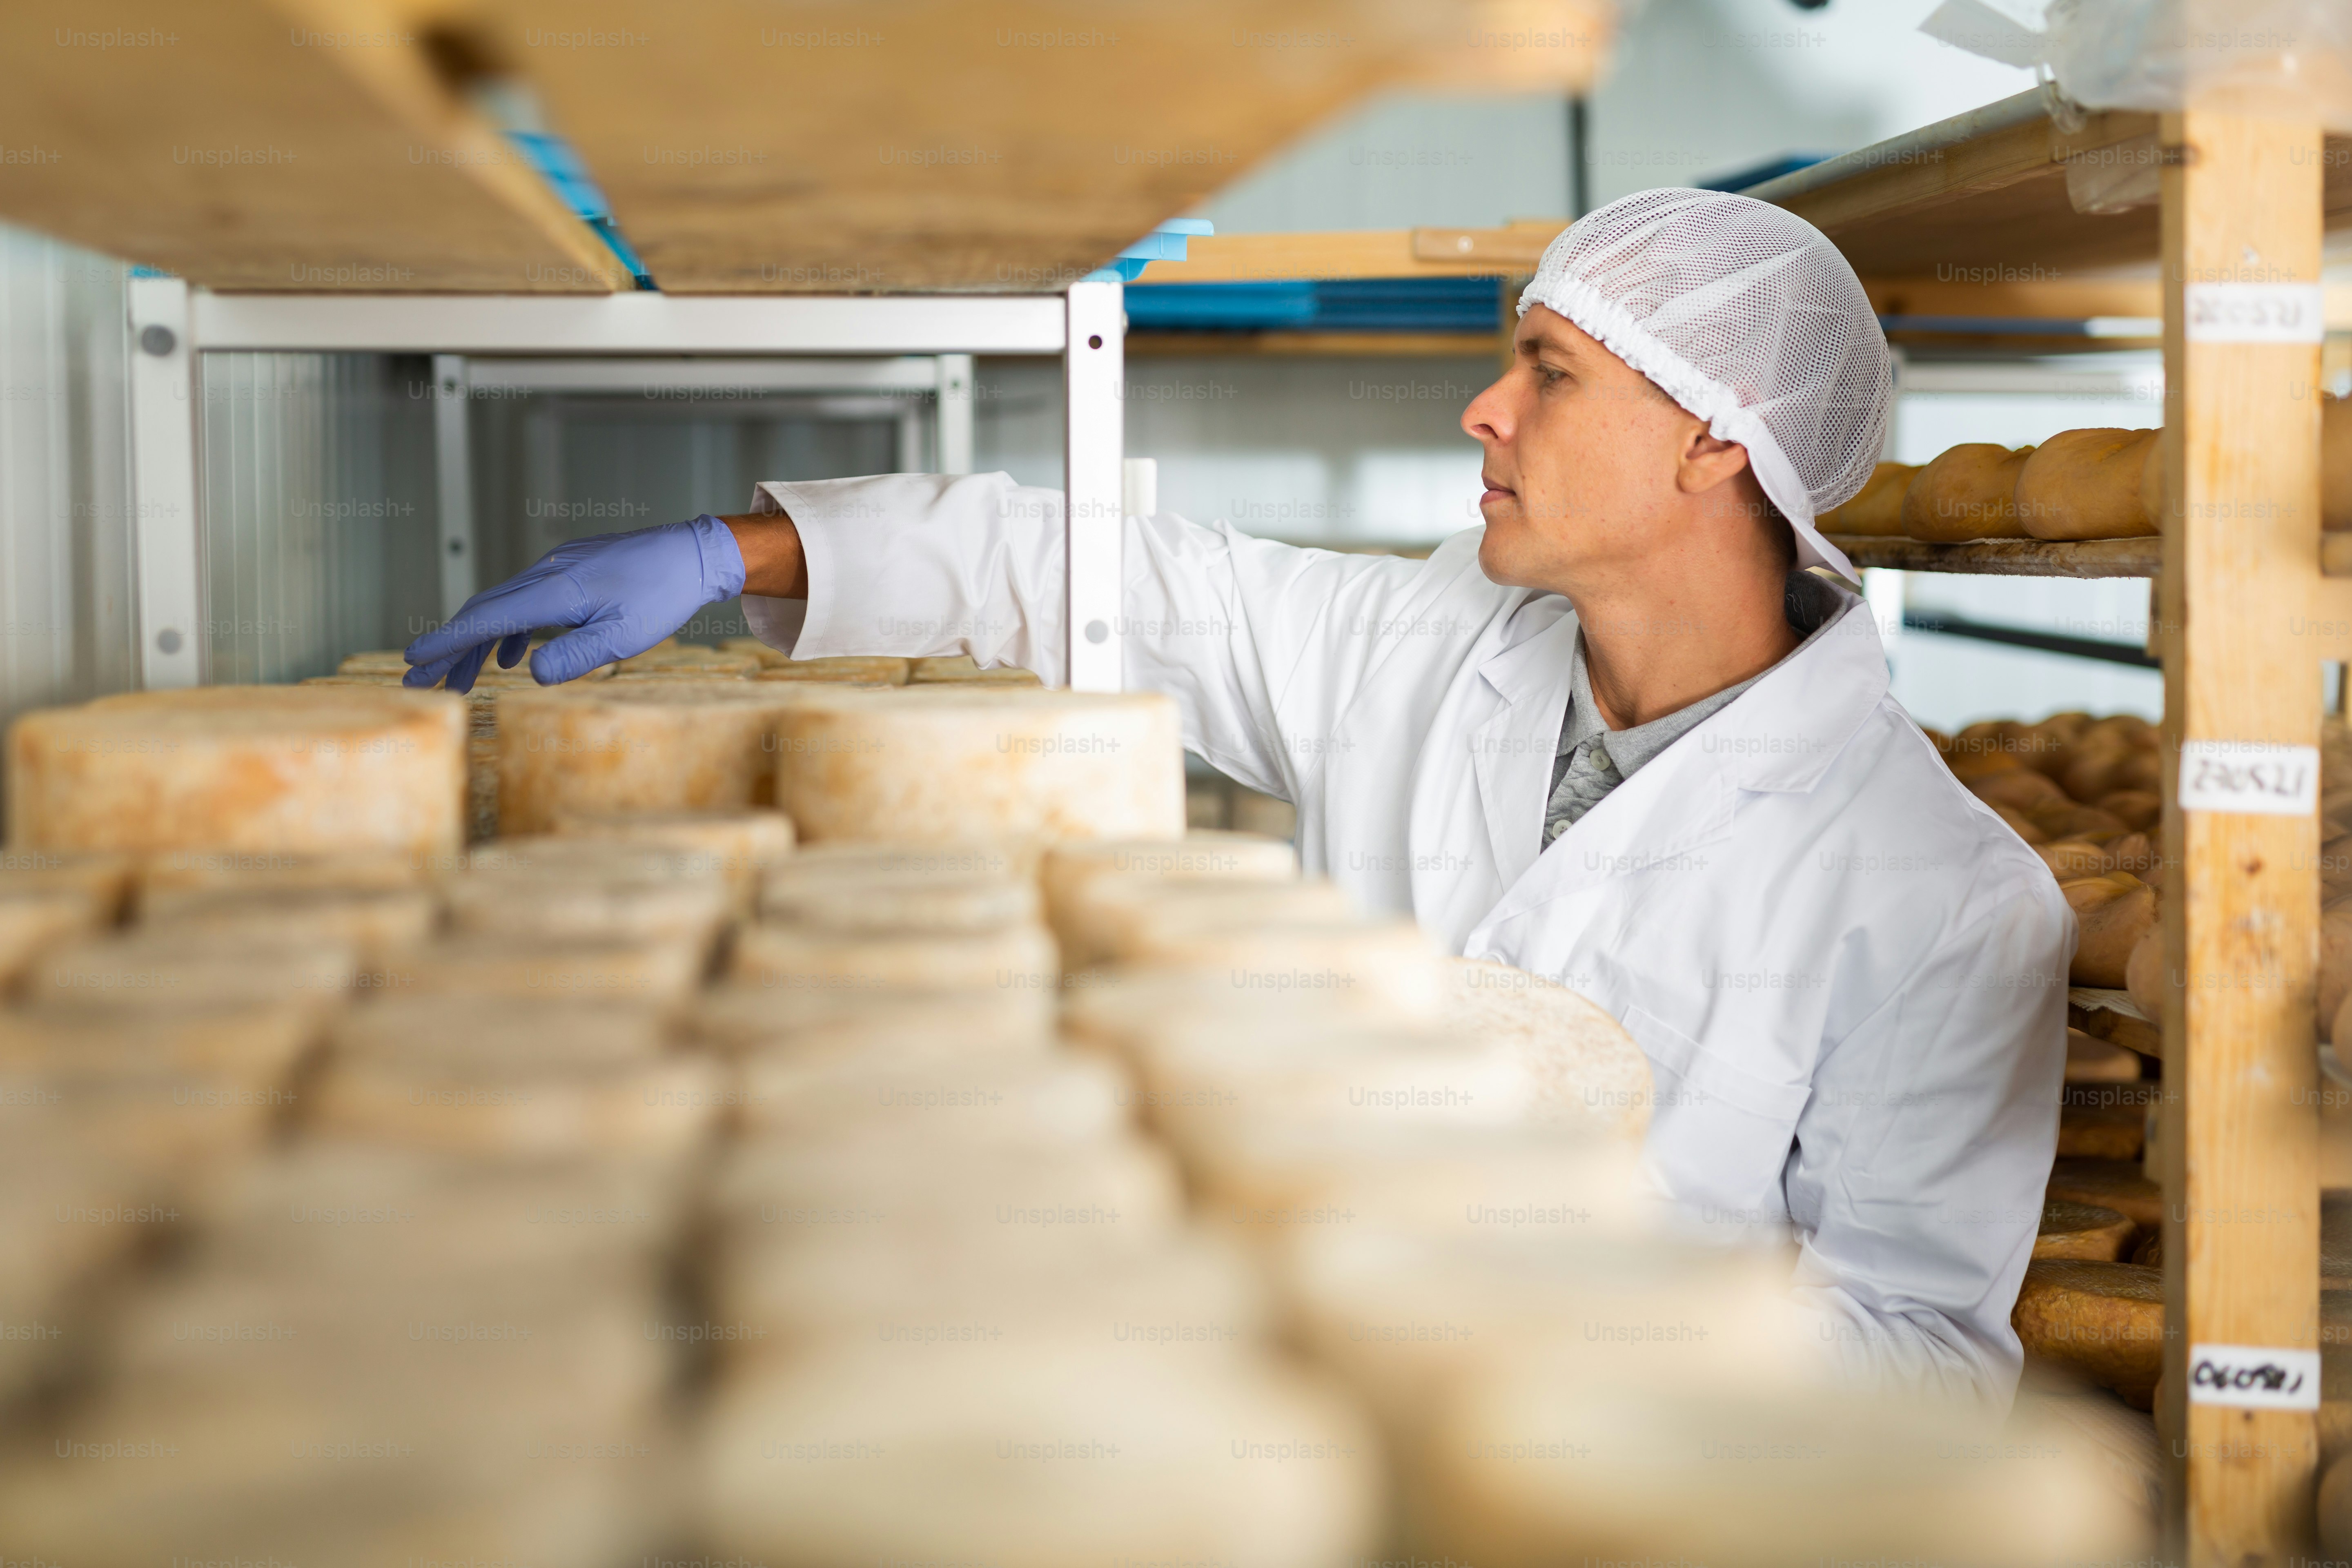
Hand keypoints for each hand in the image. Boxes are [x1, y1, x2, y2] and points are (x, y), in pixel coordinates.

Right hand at [402, 515, 746, 690]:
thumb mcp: (624, 635)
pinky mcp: (570, 571)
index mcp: (555, 591)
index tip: (414, 660)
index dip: (446, 641)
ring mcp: (557, 569)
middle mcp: (547, 574)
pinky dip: (511, 630)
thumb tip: (531, 674)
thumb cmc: (663, 594)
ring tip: (461, 679)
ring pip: (504, 606)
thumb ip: (577, 656)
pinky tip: (512, 658)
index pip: (486, 618)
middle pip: (484, 611)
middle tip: (420, 679)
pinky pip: (528, 601)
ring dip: (479, 642)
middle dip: (450, 647)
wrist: (692, 554)